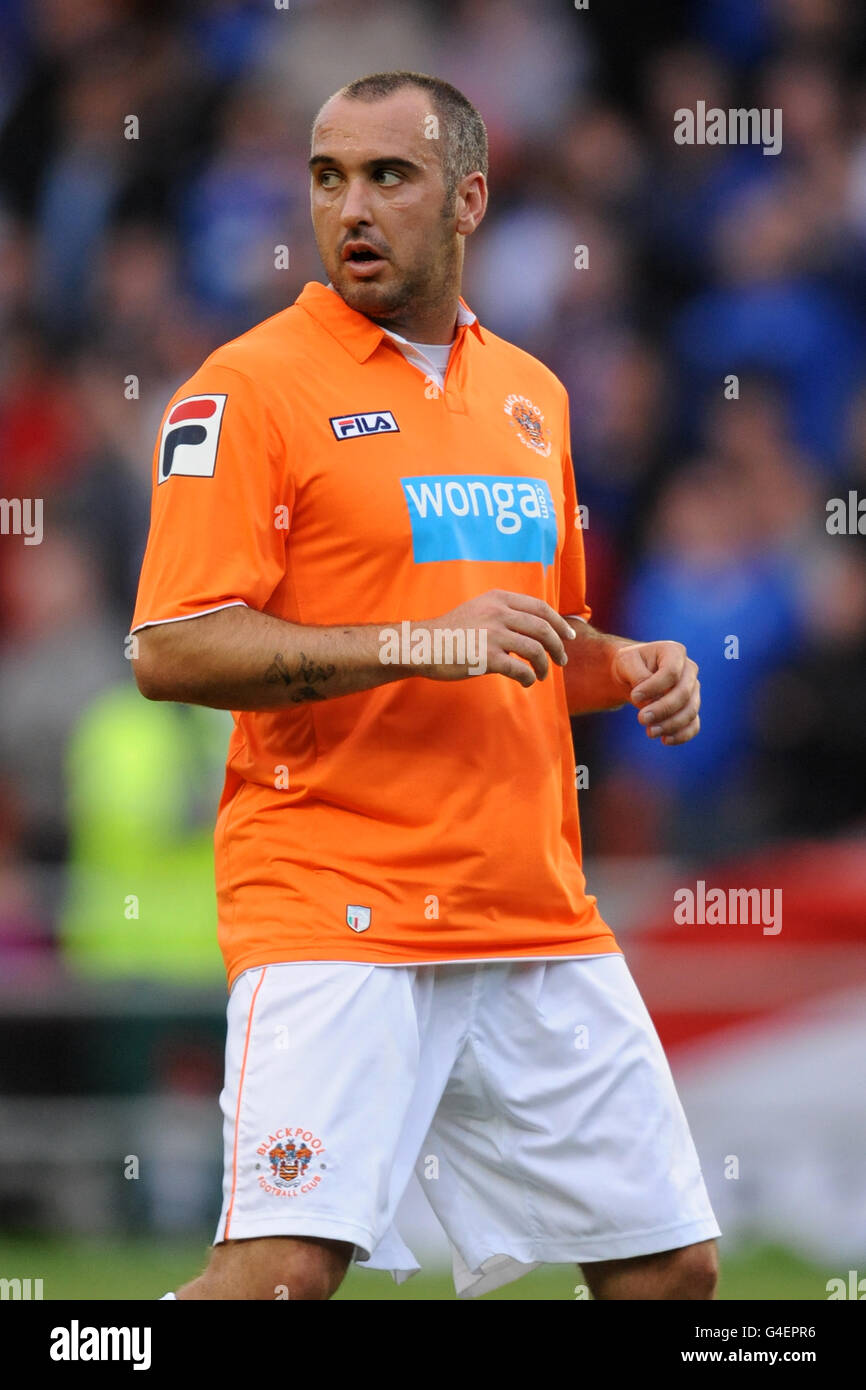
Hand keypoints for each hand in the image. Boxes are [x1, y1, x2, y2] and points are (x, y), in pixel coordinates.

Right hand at [418, 590, 575, 686]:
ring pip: (535, 650)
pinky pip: (520, 669)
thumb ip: (503, 613)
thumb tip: (533, 629)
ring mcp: (493, 634)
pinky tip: (527, 682)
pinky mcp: (487, 657)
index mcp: (498, 599)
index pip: (540, 607)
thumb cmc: (451, 632)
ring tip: (542, 675)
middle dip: (558, 646)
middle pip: (543, 628)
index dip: (559, 622)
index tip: (568, 636)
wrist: (423, 645)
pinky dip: (528, 677)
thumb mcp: (478, 609)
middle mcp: (498, 613)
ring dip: (544, 665)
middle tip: (562, 660)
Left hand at [611, 641, 700, 745]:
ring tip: (650, 732)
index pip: (671, 672)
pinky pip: (694, 724)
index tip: (633, 696)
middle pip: (683, 694)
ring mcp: (693, 690)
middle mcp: (689, 670)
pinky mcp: (691, 708)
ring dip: (671, 725)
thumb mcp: (626, 662)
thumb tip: (649, 700)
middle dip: (662, 709)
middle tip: (641, 719)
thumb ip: (637, 675)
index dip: (654, 687)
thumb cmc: (629, 665)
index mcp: (674, 652)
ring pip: (690, 711)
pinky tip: (665, 740)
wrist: (632, 674)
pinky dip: (682, 735)